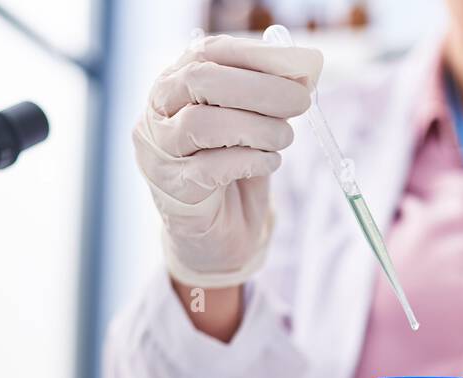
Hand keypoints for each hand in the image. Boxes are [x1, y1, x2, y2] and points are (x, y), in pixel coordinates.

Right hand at [134, 34, 322, 288]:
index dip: (252, 55)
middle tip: (299, 102)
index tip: (296, 66)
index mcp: (173, 88)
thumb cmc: (233, 174)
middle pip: (199, 80)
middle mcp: (156, 116)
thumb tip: (306, 69)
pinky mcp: (173, 193)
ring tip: (284, 138)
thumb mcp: (253, 126)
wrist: (218, 239)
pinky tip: (269, 163)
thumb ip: (269, 96)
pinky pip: (210, 169)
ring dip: (256, 127)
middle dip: (258, 88)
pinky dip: (250, 161)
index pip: (205, 53)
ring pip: (200, 123)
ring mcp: (159, 155)